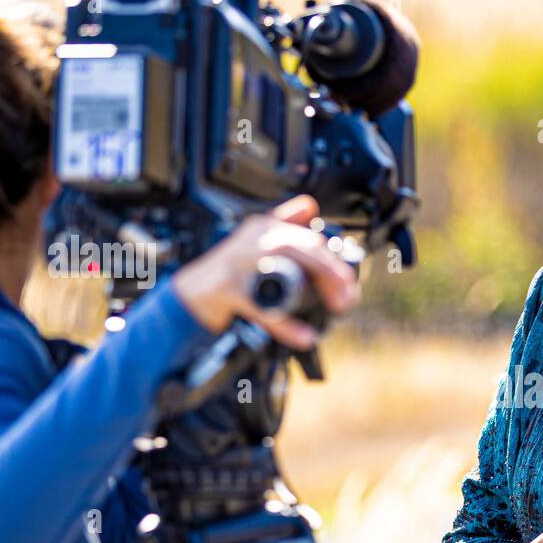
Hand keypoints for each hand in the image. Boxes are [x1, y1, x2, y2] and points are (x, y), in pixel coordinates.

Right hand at [171, 195, 359, 348]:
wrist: (193, 294)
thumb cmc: (228, 270)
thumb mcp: (256, 238)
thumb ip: (282, 221)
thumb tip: (310, 206)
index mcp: (264, 227)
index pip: (309, 237)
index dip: (334, 260)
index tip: (349, 282)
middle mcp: (253, 239)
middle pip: (304, 249)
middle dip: (333, 274)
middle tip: (347, 299)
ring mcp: (239, 262)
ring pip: (286, 268)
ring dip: (318, 288)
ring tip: (337, 307)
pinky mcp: (228, 289)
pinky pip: (263, 308)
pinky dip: (286, 324)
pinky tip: (304, 336)